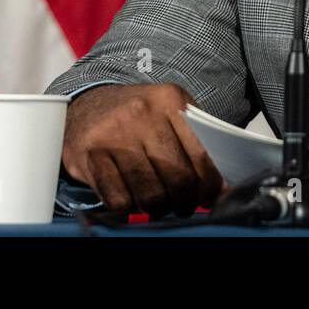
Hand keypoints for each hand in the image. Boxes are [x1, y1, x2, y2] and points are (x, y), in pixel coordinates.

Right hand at [61, 83, 226, 217]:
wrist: (86, 105)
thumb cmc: (138, 116)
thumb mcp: (169, 111)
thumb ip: (196, 140)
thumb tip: (221, 185)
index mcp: (170, 100)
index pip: (201, 153)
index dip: (210, 184)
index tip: (212, 197)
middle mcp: (142, 114)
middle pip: (178, 178)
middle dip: (185, 201)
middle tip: (184, 205)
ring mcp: (113, 135)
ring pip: (150, 194)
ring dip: (159, 208)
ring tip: (159, 204)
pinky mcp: (89, 156)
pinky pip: (120, 201)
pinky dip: (130, 209)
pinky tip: (132, 199)